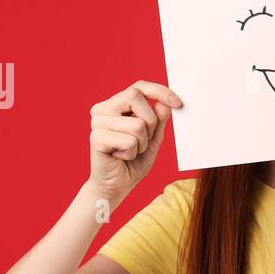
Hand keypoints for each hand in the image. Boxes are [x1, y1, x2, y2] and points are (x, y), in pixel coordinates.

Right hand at [88, 80, 181, 203]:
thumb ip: (159, 119)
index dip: (160, 91)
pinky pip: (129, 140)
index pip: (139, 87)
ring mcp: (97, 123)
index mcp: (115, 105)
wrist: (116, 186)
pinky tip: (121, 157)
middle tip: (143, 140)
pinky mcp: (96, 138)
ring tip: (130, 151)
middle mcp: (103, 109)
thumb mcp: (153, 138)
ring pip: (137, 123)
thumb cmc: (133, 162)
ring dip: (141, 143)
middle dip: (150, 122)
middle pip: (136, 97)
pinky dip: (132, 153)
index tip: (178, 104)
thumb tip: (165, 102)